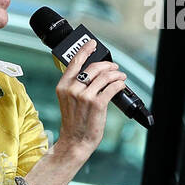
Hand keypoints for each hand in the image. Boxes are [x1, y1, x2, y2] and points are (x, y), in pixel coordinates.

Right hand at [55, 39, 128, 156]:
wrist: (75, 141)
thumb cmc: (74, 122)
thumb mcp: (67, 100)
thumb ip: (75, 85)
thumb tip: (92, 72)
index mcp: (63, 86)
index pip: (75, 62)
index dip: (85, 50)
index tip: (93, 43)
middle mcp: (73, 89)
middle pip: (94, 67)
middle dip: (108, 65)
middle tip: (114, 67)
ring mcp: (85, 96)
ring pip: (105, 76)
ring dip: (116, 74)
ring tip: (120, 76)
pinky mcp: (98, 104)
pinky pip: (112, 87)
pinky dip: (119, 84)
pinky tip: (121, 85)